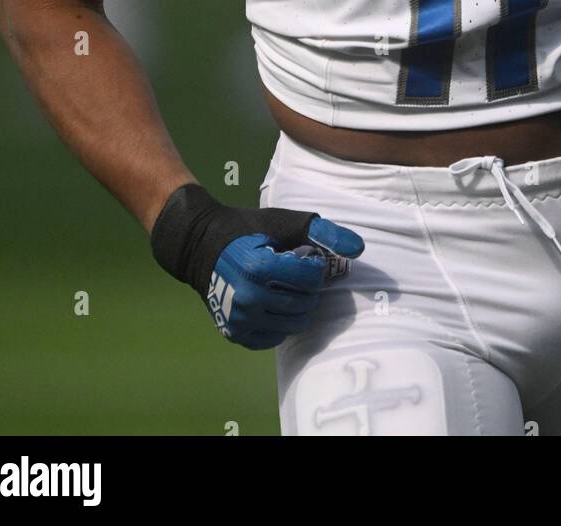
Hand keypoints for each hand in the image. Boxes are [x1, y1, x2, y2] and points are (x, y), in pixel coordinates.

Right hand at [207, 216, 363, 348]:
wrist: (201, 248)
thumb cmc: (247, 231)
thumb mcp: (283, 223)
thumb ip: (323, 233)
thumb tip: (358, 249)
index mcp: (259, 267)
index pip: (311, 278)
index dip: (314, 267)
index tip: (304, 258)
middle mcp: (249, 298)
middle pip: (305, 304)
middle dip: (308, 288)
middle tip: (295, 274)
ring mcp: (240, 320)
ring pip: (294, 324)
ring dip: (297, 306)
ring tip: (285, 289)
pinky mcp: (235, 334)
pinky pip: (275, 338)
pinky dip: (280, 322)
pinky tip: (272, 303)